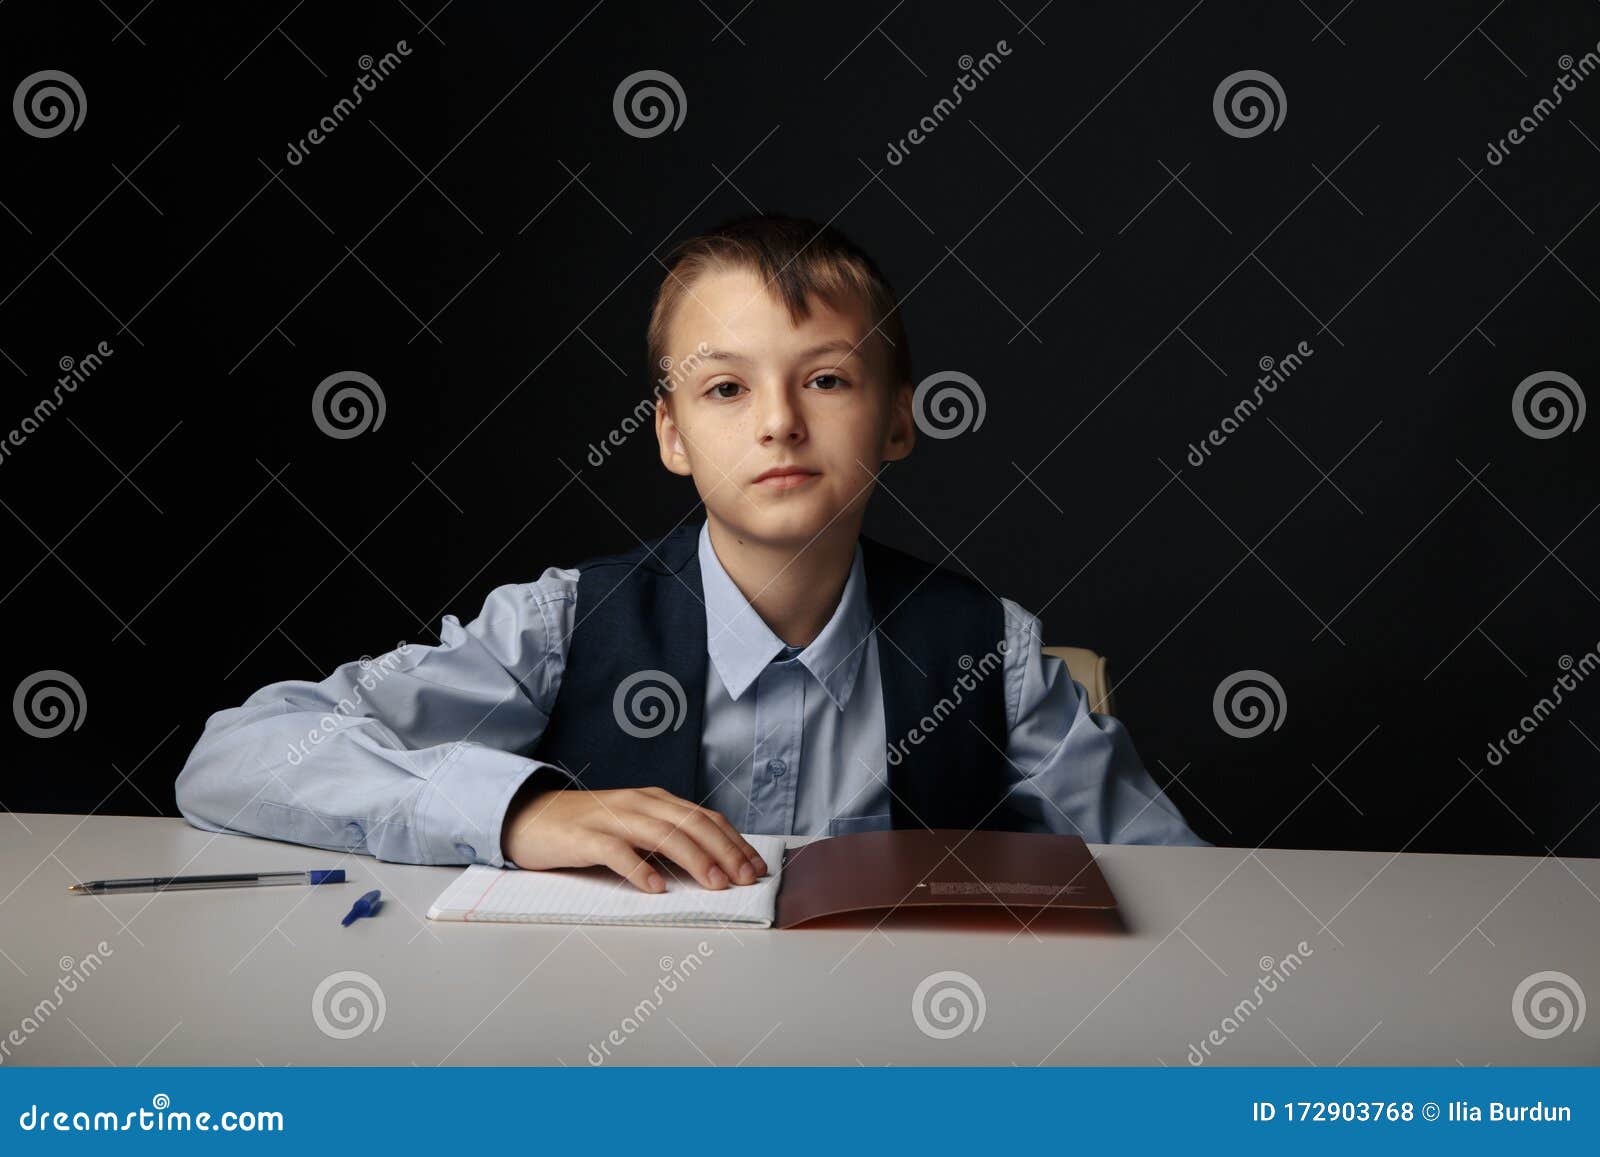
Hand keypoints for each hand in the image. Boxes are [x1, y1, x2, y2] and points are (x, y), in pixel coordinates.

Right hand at [501, 781, 767, 892]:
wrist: (530, 817)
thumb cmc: (588, 828)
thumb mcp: (635, 826)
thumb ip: (667, 838)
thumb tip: (712, 866)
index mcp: (656, 801)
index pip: (705, 817)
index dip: (734, 841)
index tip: (755, 866)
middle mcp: (640, 803)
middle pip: (691, 823)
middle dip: (724, 850)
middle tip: (744, 878)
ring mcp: (613, 817)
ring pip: (662, 834)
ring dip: (693, 859)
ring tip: (714, 883)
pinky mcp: (585, 836)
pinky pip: (616, 851)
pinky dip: (638, 868)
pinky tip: (656, 887)